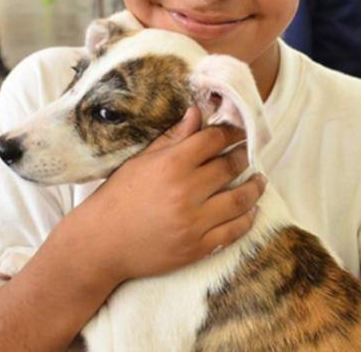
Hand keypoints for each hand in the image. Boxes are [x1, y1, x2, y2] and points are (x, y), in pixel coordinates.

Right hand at [57, 106, 265, 285]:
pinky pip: (234, 231)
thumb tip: (197, 113)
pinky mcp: (197, 247)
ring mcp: (194, 222)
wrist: (101, 244)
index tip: (239, 130)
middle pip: (230, 166)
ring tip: (259, 180)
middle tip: (249, 152)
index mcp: (171, 165)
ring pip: (240, 200)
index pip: (213, 140)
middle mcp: (186, 192)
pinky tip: (251, 210)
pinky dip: (247, 219)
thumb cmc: (117, 197)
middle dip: (244, 156)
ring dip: (254, 187)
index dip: (230, 132)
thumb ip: (173, 138)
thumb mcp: (141, 161)